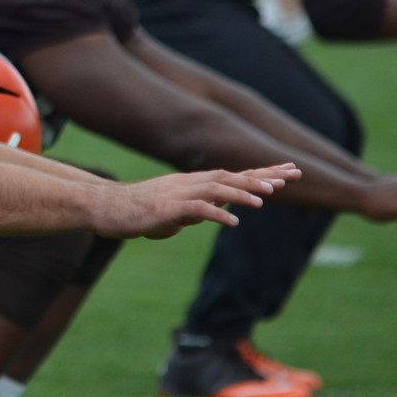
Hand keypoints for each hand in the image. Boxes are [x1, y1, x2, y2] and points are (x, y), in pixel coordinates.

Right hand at [89, 164, 299, 239]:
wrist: (104, 207)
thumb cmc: (135, 212)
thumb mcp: (173, 212)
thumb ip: (194, 211)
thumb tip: (211, 215)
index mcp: (193, 184)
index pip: (234, 176)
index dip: (261, 174)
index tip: (287, 173)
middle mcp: (189, 183)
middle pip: (232, 176)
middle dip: (263, 176)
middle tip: (293, 176)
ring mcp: (178, 194)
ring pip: (217, 188)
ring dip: (243, 192)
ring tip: (266, 199)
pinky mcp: (166, 208)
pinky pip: (196, 209)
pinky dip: (216, 214)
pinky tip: (233, 223)